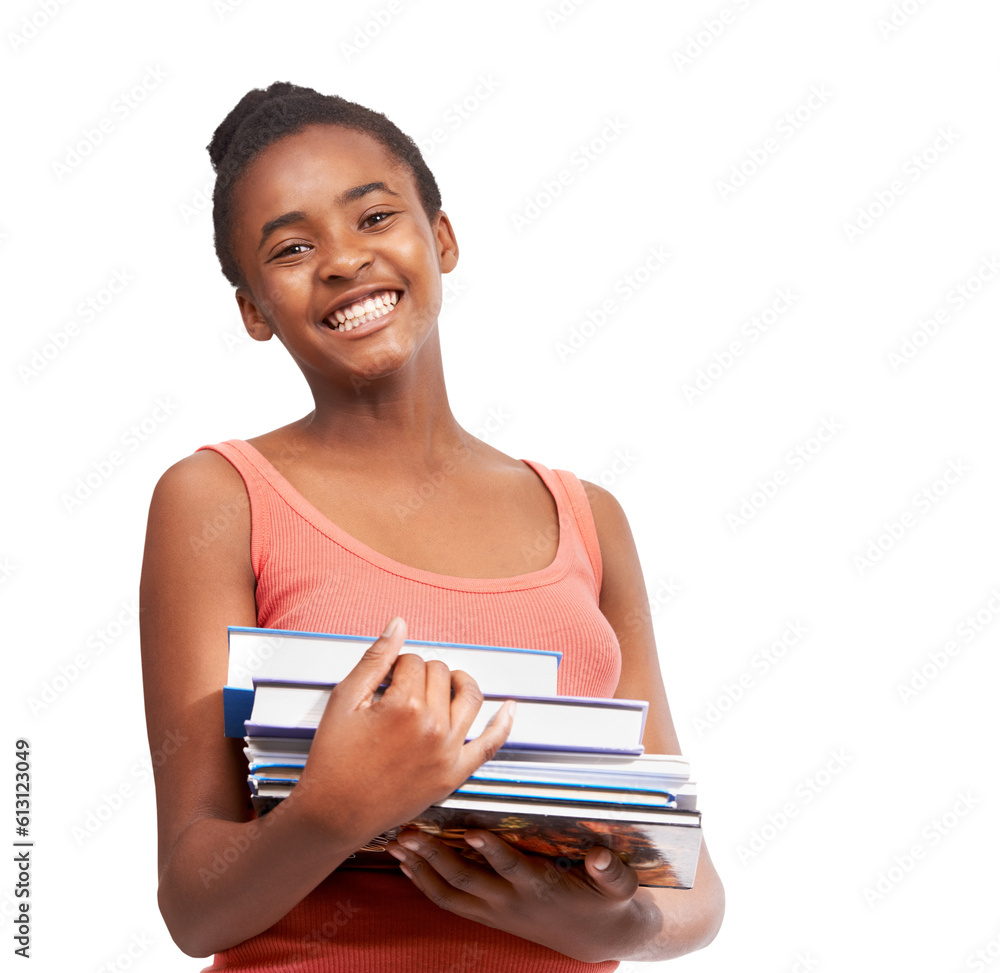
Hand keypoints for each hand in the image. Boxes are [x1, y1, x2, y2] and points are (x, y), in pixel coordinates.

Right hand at [292, 617, 515, 847]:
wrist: (333, 814)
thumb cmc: (333, 761)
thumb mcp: (344, 700)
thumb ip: (375, 658)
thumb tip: (398, 625)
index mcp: (404, 706)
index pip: (414, 662)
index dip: (397, 665)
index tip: (386, 678)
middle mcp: (432, 727)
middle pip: (441, 674)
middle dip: (423, 673)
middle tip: (402, 688)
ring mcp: (447, 752)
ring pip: (469, 696)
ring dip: (459, 683)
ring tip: (447, 683)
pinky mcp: (453, 775)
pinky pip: (490, 745)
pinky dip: (503, 724)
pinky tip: (509, 707)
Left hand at [386, 828, 656, 962]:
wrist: (598, 939)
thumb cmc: (607, 903)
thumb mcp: (620, 888)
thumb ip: (612, 872)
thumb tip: (601, 856)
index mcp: (541, 889)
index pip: (511, 868)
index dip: (491, 851)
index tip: (471, 832)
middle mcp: (511, 902)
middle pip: (465, 880)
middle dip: (435, 856)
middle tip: (409, 832)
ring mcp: (495, 911)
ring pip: (449, 894)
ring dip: (420, 870)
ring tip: (397, 845)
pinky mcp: (488, 915)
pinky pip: (449, 901)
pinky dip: (425, 883)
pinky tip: (407, 865)